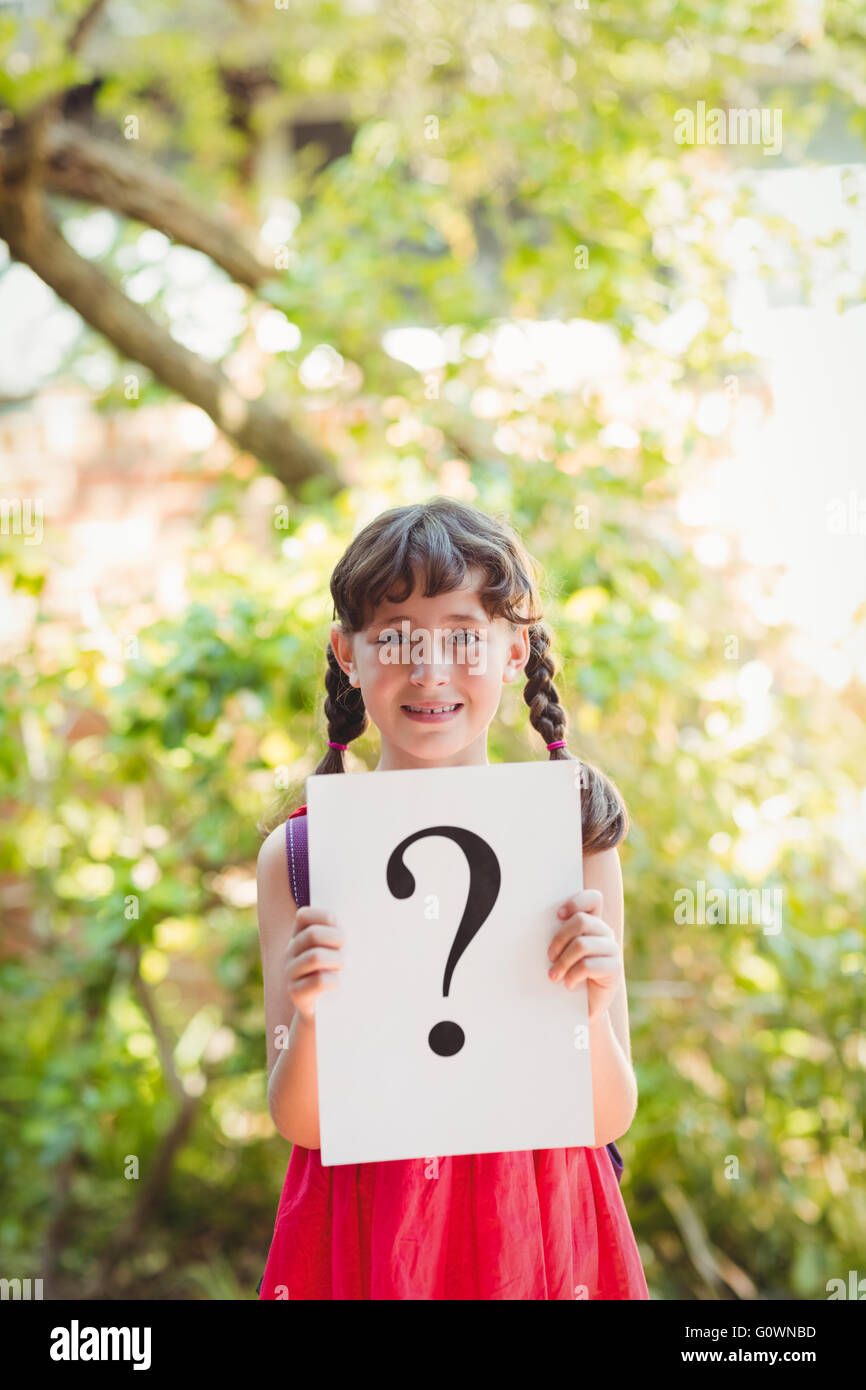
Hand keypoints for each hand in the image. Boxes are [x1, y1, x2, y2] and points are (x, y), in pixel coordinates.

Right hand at [285, 906, 344, 1021]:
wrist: (327, 1013)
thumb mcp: (337, 950)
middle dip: (336, 939)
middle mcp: (291, 952)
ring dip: (337, 960)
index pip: (304, 916)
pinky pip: (318, 981)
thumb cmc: (338, 973)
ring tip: (343, 968)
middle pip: (313, 935)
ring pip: (315, 957)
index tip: (339, 927)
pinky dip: (334, 980)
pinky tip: (338, 983)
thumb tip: (359, 923)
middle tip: (346, 950)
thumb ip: (339, 935)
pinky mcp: (295, 993)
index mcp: (299, 937)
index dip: (324, 917)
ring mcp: (291, 972)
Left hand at [547, 888, 621, 1022]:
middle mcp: (605, 933)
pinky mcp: (615, 968)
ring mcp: (612, 949)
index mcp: (593, 923)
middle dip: (559, 939)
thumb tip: (533, 923)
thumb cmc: (566, 975)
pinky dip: (573, 976)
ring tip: (554, 976)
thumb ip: (559, 936)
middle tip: (549, 957)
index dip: (576, 902)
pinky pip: (588, 965)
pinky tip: (568, 984)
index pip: (594, 899)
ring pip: (582, 945)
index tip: (558, 916)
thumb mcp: (561, 952)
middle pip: (581, 921)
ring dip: (563, 962)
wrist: (581, 1008)